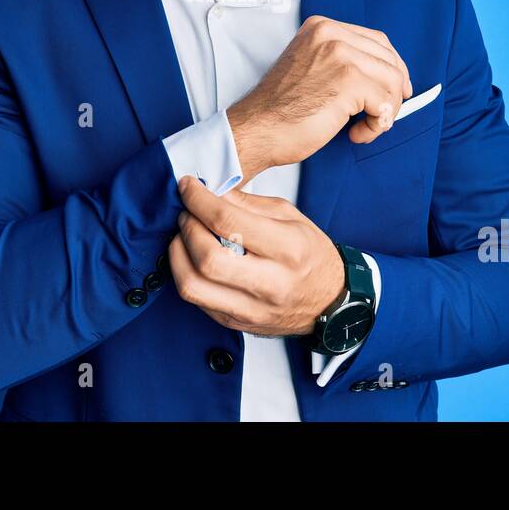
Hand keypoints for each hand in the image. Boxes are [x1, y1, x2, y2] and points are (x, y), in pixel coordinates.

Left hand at [168, 175, 345, 336]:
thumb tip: (210, 191)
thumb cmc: (311, 255)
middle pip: (207, 257)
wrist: (330, 303)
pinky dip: (186, 274)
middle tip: (186, 213)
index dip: (199, 200)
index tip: (188, 187)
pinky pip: (196, 300)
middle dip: (187, 228)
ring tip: (184, 236)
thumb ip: (248, 203)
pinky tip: (192, 258)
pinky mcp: (236, 323)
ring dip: (178, 254)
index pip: (229, 222)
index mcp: (289, 249)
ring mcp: (252, 309)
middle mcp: (271, 283)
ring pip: (193, 285)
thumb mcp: (290, 216)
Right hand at [226, 14, 411, 181]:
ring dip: (384, 112)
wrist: (256, 129)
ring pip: (393, 82)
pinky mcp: (349, 81)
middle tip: (381, 115)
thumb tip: (384, 75)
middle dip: (393, 93)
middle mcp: (331, 34)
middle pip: (389, 60)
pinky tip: (356, 134)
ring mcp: (340, 55)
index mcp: (322, 27)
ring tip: (362, 127)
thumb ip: (341, 61)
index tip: (396, 89)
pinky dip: (376, 125)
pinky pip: (385, 104)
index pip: (377, 41)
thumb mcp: (311, 67)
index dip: (392, 68)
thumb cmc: (280, 110)